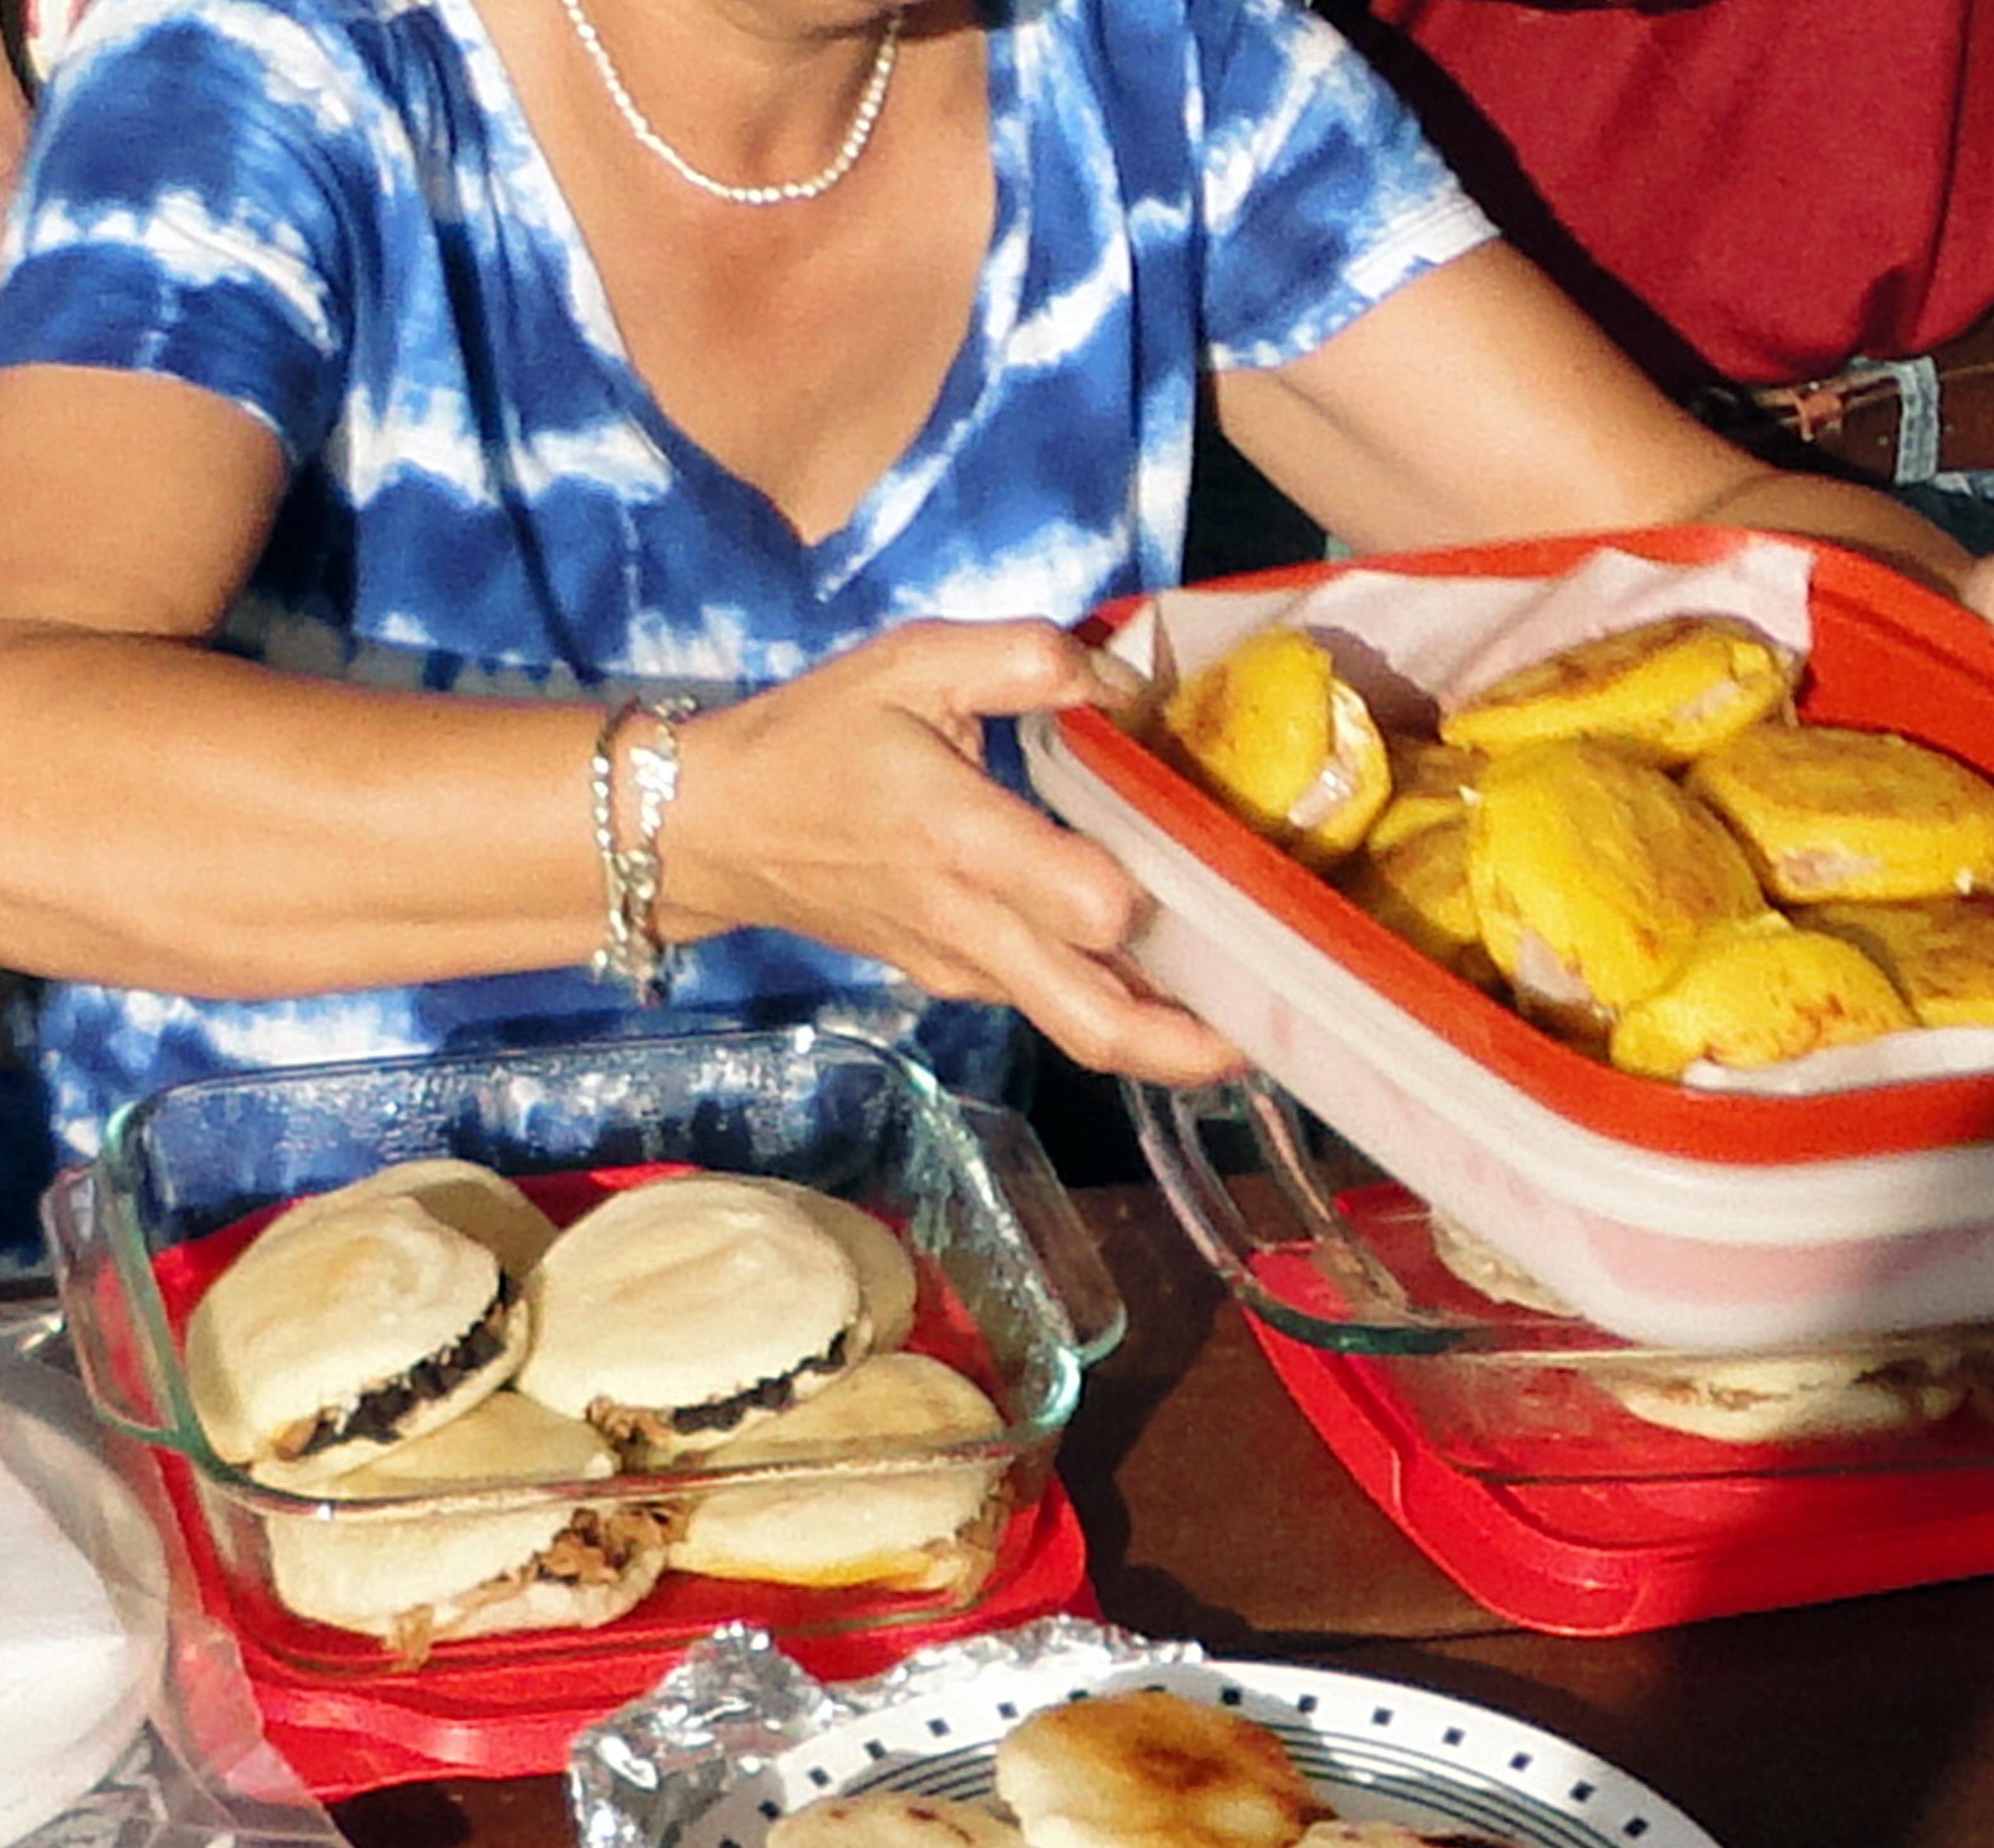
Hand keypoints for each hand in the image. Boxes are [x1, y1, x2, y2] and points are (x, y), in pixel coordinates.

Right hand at [658, 621, 1244, 1088]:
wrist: (717, 825)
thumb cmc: (817, 733)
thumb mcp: (913, 661)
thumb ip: (1028, 659)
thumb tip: (1127, 682)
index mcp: (960, 837)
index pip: (1079, 906)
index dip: (1144, 903)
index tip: (1202, 873)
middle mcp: (969, 922)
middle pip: (1094, 1021)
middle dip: (1187, 1043)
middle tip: (1276, 1028)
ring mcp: (963, 966)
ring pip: (1078, 1031)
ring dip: (1165, 1043)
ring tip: (1250, 1021)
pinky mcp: (957, 982)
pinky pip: (1049, 1009)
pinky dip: (1115, 1010)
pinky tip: (1171, 984)